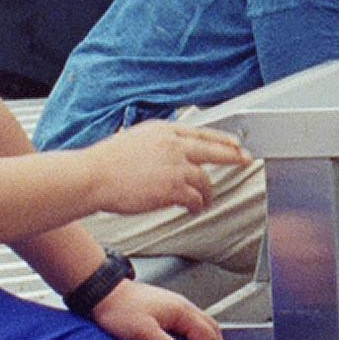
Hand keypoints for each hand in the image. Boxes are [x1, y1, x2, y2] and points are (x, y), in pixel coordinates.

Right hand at [84, 120, 252, 216]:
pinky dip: (197, 205)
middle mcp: (173, 145)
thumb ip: (159, 143)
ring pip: (205, 180)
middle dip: (234, 157)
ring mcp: (175, 167)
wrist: (93, 177)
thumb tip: (174, 152)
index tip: (234, 144)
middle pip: (214, 150)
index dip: (222, 139)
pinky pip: (195, 198)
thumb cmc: (106, 163)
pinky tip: (194, 208)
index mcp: (164, 131)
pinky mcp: (172, 189)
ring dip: (208, 192)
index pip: (202, 132)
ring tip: (206, 200)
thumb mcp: (136, 139)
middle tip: (245, 161)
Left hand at [91, 277, 226, 339]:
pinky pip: (193, 325)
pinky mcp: (168, 310)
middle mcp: (184, 307)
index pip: (208, 337)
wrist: (105, 292)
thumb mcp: (141, 331)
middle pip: (212, 330)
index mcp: (181, 312)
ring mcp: (177, 307)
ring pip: (205, 326)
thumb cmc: (120, 310)